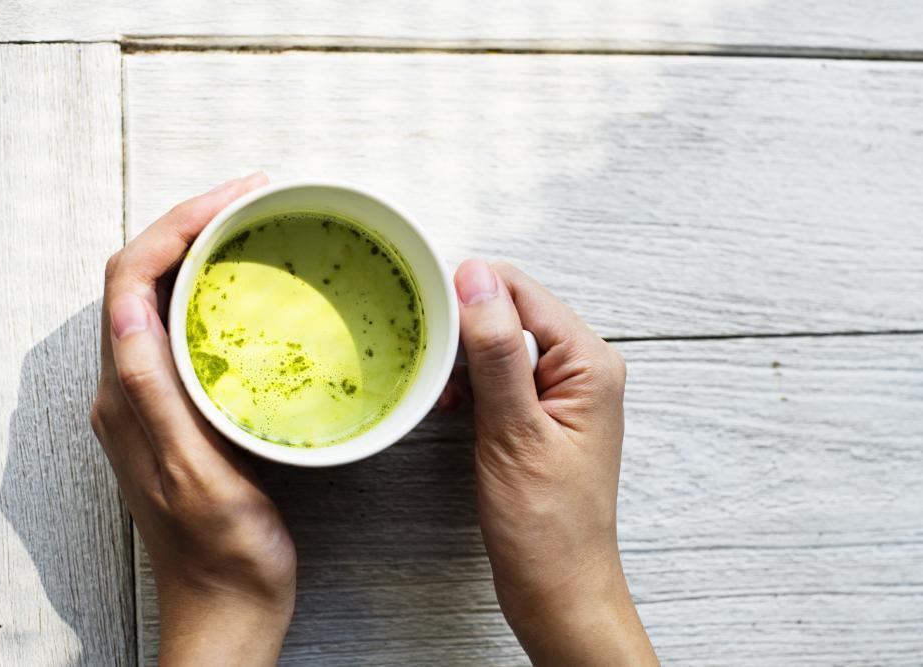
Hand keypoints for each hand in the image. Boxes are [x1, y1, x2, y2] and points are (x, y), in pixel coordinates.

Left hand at [91, 173, 296, 665]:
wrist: (228, 601)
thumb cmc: (222, 551)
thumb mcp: (194, 475)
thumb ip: (155, 394)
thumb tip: (129, 308)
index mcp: (125, 394)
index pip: (130, 278)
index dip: (176, 225)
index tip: (235, 198)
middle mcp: (128, 386)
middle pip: (142, 275)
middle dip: (191, 222)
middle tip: (254, 197)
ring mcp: (152, 396)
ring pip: (163, 295)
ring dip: (202, 250)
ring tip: (255, 225)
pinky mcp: (180, 407)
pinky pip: (186, 327)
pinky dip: (216, 290)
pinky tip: (253, 288)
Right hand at [447, 259, 656, 665]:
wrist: (558, 589)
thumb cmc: (546, 525)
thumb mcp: (514, 431)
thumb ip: (496, 351)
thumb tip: (476, 278)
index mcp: (589, 362)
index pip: (521, 290)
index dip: (469, 292)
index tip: (424, 309)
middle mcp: (582, 368)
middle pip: (511, 311)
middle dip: (464, 329)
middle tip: (429, 360)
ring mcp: (562, 392)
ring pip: (500, 343)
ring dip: (464, 358)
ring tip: (443, 391)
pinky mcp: (541, 414)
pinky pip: (501, 375)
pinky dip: (471, 383)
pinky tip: (452, 404)